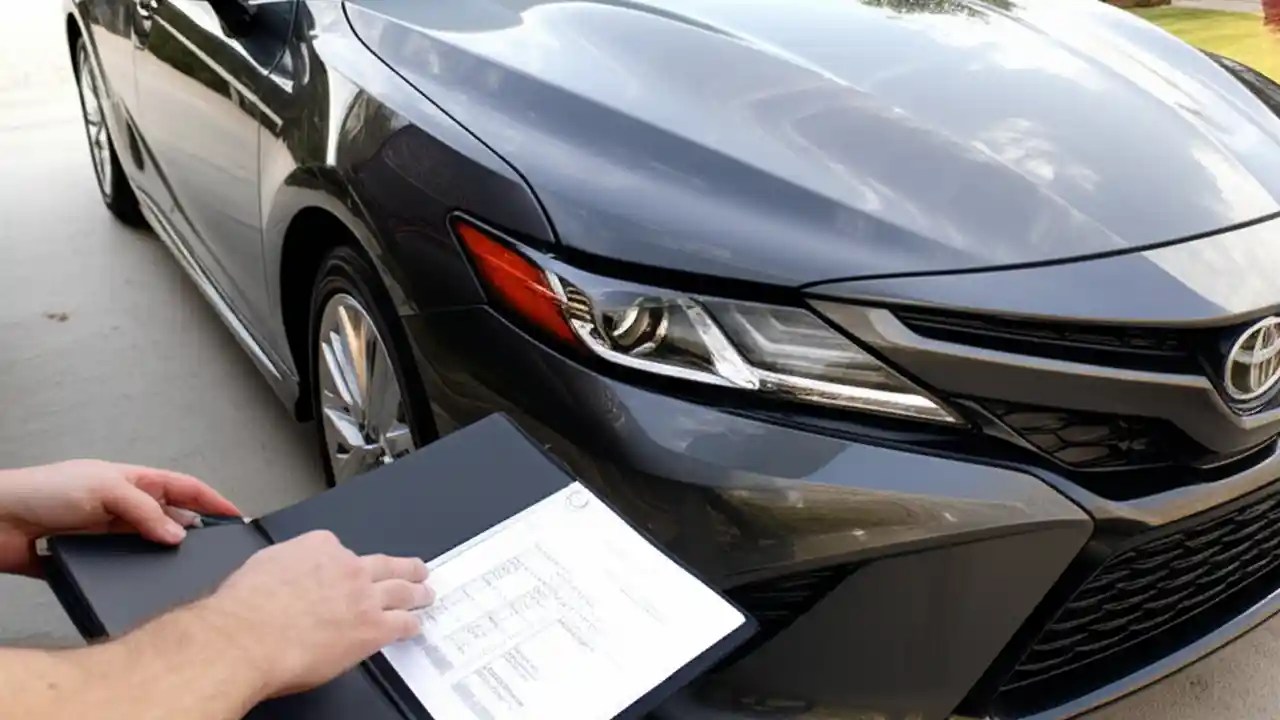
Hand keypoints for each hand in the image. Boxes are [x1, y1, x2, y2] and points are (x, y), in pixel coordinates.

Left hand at [0, 459, 239, 575]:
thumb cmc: (42, 490)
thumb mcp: (104, 488)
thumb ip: (144, 511)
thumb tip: (178, 533)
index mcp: (131, 480)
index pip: (183, 487)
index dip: (211, 499)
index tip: (235, 516)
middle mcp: (121, 506)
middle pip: (170, 518)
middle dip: (194, 531)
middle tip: (216, 548)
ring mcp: (105, 534)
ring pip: (147, 547)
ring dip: (161, 555)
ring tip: (181, 568)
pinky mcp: (88, 559)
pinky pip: (120, 570)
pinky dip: (133, 576)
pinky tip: (142, 583)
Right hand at [201, 530, 433, 698]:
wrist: (247, 637)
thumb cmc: (243, 609)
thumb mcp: (259, 568)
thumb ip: (280, 569)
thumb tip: (278, 577)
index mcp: (318, 548)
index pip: (340, 550)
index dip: (346, 565)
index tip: (349, 571)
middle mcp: (347, 567)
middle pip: (384, 564)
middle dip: (402, 567)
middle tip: (416, 569)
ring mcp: (364, 596)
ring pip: (401, 589)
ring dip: (416, 591)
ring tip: (425, 593)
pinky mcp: (373, 627)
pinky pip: (402, 623)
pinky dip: (411, 624)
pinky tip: (414, 626)